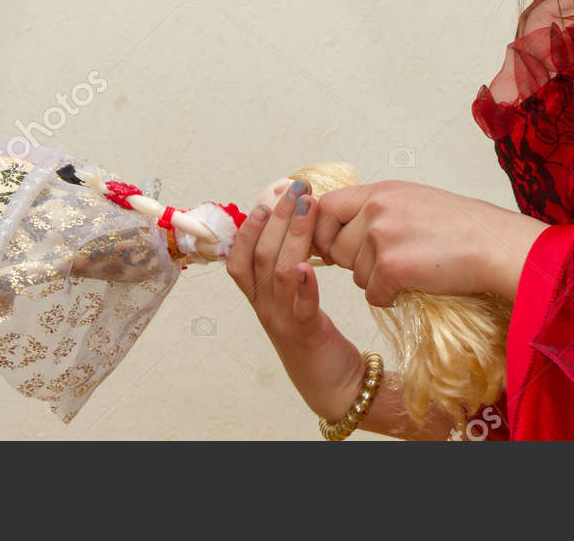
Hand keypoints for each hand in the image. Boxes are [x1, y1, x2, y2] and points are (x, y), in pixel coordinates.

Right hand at [226, 178, 366, 421]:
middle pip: (261, 257)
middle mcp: (266, 307)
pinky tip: (310, 266)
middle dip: (277, 218)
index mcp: (260, 297)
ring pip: (280, 273)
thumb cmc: (315, 335)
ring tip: (308, 209)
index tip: (266, 200)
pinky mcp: (307, 335)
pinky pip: (302, 307)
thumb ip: (287, 268)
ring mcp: (283, 321)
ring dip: (293, 237)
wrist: (334, 385)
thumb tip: (292, 224)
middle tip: (296, 189)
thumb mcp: (293, 299)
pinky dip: (305, 286)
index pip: (239, 259)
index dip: (248, 229)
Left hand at [312, 181, 546, 305]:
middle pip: (334, 247)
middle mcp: (376, 208)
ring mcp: (382, 236)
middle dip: (354, 263)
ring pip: (354, 274)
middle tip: (388, 262)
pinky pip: (372, 294)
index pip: (325, 208)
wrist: (495, 245)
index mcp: (380, 191)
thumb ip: (378, 211)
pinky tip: (416, 284)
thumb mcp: (415, 201)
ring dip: (377, 281)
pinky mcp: (391, 266)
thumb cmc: (464, 228)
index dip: (323, 232)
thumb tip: (345, 230)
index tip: (335, 248)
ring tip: (411, 269)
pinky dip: (391, 297)